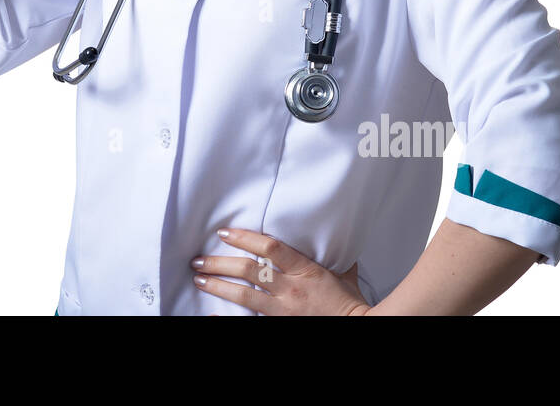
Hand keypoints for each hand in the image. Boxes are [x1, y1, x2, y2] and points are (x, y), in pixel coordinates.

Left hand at [190, 227, 372, 315]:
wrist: (360, 327)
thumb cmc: (350, 303)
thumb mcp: (342, 272)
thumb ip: (330, 255)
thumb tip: (328, 236)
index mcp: (305, 270)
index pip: (269, 247)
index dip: (244, 237)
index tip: (224, 232)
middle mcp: (291, 289)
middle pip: (249, 270)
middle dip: (220, 263)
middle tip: (199, 258)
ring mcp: (284, 310)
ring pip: (244, 295)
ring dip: (218, 285)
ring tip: (199, 279)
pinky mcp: (280, 324)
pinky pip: (250, 321)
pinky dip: (228, 318)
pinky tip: (211, 314)